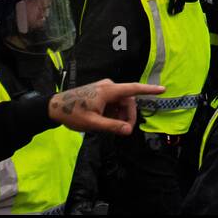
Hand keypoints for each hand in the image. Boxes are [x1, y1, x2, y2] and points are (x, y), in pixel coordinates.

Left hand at [47, 80, 165, 134]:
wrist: (54, 108)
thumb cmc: (73, 114)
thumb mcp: (93, 123)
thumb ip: (112, 126)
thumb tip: (129, 130)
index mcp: (108, 90)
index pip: (133, 89)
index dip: (149, 90)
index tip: (162, 89)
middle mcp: (109, 86)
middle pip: (128, 100)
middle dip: (128, 115)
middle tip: (124, 130)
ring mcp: (104, 88)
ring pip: (121, 102)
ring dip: (120, 115)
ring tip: (110, 126)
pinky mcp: (100, 92)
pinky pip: (114, 102)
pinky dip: (113, 112)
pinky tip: (105, 120)